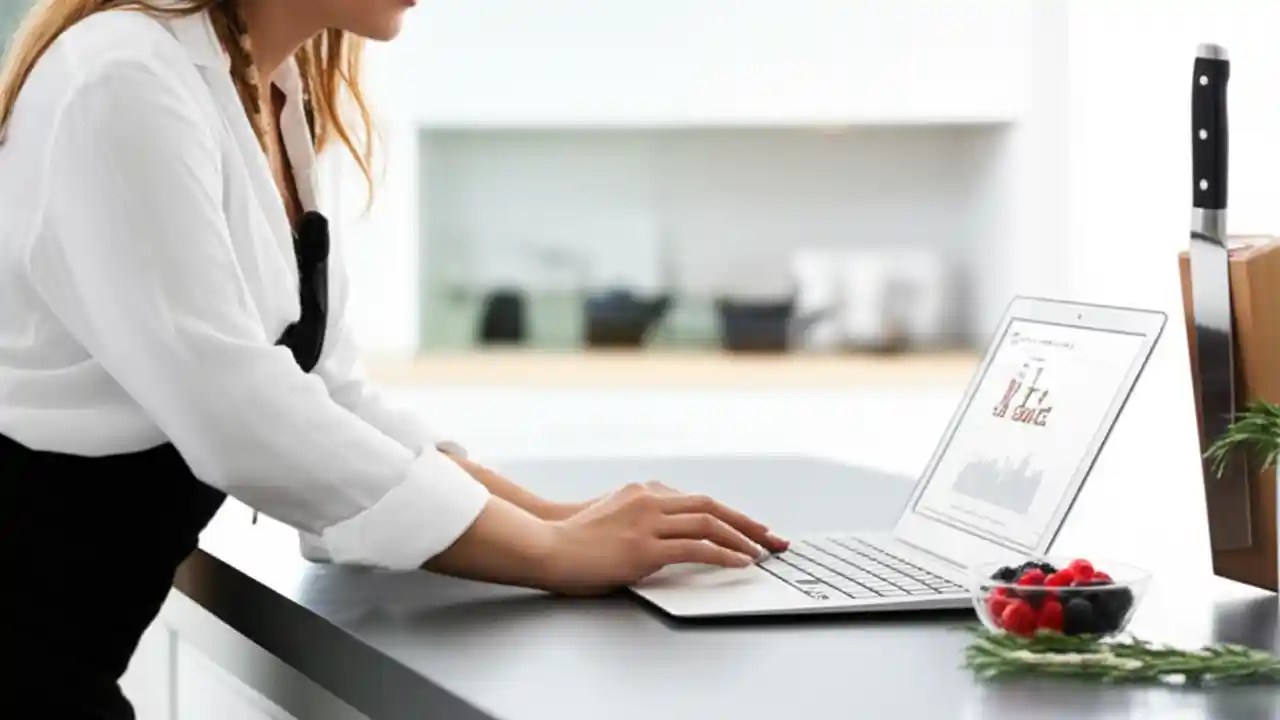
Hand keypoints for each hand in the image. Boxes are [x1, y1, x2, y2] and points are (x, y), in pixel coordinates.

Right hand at [541, 481, 788, 595]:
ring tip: (763, 552)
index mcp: (644, 492)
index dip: (730, 513)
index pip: (698, 499)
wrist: (546, 546)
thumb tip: (669, 529)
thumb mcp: (613, 515)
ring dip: (742, 538)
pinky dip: (725, 554)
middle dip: (747, 523)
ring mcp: (648, 522)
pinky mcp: (644, 548)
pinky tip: (741, 562)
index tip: (752, 527)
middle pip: (712, 506)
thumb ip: (642, 515)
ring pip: (709, 523)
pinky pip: (696, 548)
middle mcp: (650, 500)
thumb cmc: (575, 538)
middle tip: (774, 537)